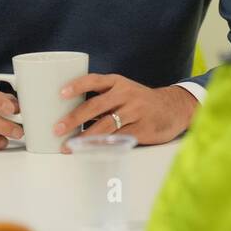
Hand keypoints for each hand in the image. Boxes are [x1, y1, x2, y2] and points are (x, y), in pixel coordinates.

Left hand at [54, 74, 198, 149]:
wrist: (173, 108)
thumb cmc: (140, 100)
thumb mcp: (123, 90)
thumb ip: (102, 97)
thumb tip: (69, 112)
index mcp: (117, 82)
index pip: (94, 80)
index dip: (77, 86)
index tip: (60, 94)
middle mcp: (126, 94)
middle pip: (96, 106)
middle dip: (74, 118)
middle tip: (57, 129)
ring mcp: (135, 112)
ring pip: (106, 125)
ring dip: (85, 137)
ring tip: (69, 146)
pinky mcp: (142, 129)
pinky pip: (118, 138)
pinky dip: (103, 145)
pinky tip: (91, 150)